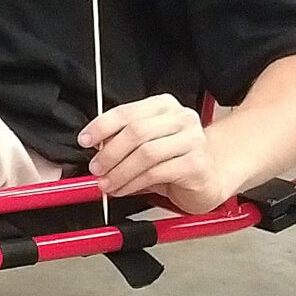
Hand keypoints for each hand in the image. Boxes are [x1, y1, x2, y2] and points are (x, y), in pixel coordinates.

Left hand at [78, 93, 233, 214]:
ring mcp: (193, 140)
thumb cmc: (175, 159)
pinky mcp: (197, 164)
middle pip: (136, 131)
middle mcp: (181, 118)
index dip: (102, 126)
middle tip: (96, 168)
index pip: (127, 111)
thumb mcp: (146, 144)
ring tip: (107, 183)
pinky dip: (134, 183)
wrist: (210, 177)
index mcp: (164, 106)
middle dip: (110, 153)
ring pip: (146, 154)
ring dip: (120, 172)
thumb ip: (124, 140)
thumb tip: (96, 148)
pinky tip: (124, 189)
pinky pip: (157, 173)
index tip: (86, 140)